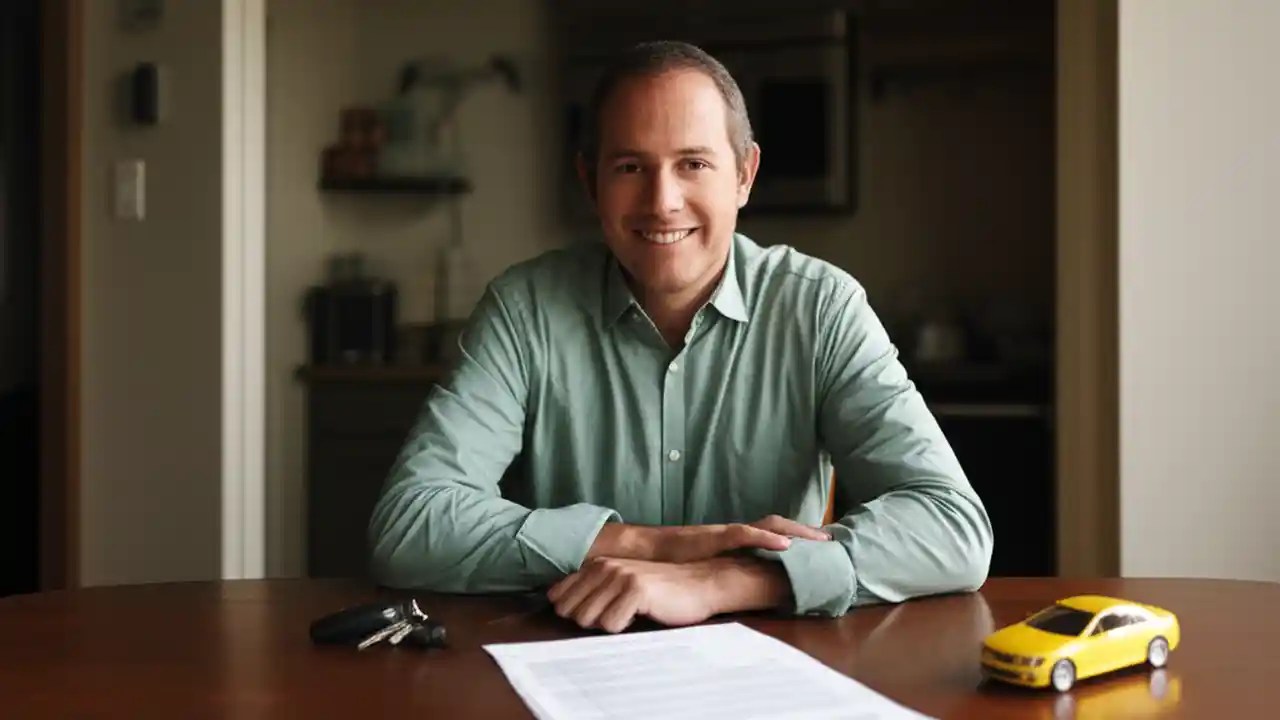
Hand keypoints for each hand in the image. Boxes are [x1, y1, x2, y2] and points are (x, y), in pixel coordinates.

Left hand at [547, 557, 721, 632]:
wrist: (701, 585)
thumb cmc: (660, 593)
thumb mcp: (620, 586)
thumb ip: (591, 591)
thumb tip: (555, 604)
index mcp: (597, 565)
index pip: (558, 597)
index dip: (573, 613)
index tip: (598, 613)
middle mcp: (604, 566)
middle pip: (571, 613)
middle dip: (591, 622)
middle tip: (618, 615)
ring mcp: (619, 576)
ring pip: (588, 619)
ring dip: (609, 625)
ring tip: (630, 614)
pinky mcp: (635, 589)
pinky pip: (611, 625)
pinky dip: (624, 627)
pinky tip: (642, 615)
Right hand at [588, 515, 830, 563]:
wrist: (646, 554)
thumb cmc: (676, 565)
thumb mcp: (711, 571)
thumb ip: (730, 576)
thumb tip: (749, 591)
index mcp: (736, 541)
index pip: (773, 533)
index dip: (797, 538)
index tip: (821, 546)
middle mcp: (735, 533)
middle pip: (778, 526)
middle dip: (805, 533)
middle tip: (832, 541)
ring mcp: (726, 533)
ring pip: (769, 526)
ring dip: (795, 532)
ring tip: (819, 541)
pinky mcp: (715, 537)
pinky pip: (745, 534)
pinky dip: (767, 538)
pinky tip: (785, 546)